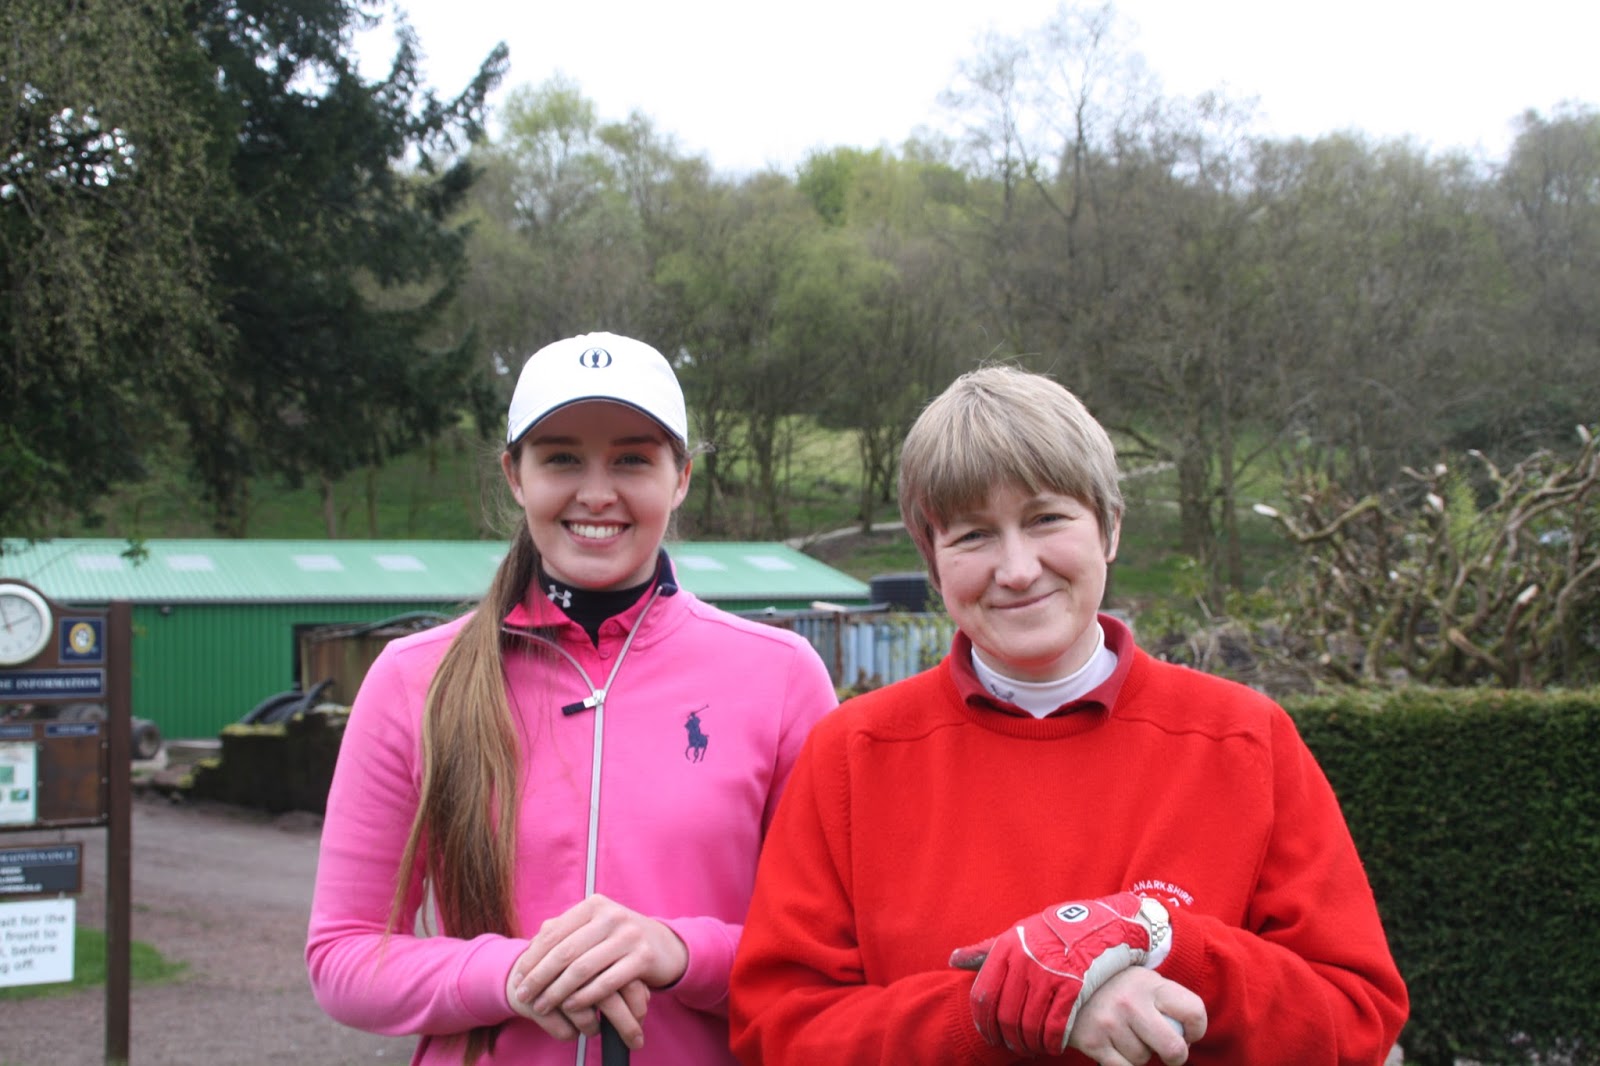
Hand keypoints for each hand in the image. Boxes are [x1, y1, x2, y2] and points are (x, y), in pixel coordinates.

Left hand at [506, 894, 688, 1049]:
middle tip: (524, 997)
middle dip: (539, 978)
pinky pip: (606, 982)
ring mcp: (629, 935)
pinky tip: (570, 1007)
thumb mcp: (594, 928)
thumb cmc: (618, 940)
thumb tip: (530, 947)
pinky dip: (584, 997)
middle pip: (564, 952)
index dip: (532, 959)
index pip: (554, 933)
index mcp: (594, 905)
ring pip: (582, 968)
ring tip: (542, 1006)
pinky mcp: (643, 957)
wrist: (664, 946)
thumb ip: (565, 933)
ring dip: (557, 992)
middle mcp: (611, 915)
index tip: (517, 979)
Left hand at [949, 892, 1168, 1056]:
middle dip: (1007, 1038)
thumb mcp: (1019, 933)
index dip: (984, 1022)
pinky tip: (1053, 1046)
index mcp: (1007, 947)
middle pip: (1005, 1015)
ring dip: (1029, 1043)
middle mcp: (1024, 959)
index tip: (990, 1036)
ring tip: (1032, 1048)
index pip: (984, 995)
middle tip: (1014, 1047)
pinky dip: (1052, 1042)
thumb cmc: (1056, 931)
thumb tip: (953, 959)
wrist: (1104, 923)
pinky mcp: (1074, 986)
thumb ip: (986, 949)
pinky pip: (1056, 1026)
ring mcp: (1049, 973)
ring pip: (1029, 1023)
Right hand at [1067, 965, 1205, 1065]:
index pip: (1194, 1012)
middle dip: (1174, 1056)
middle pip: (1174, 1049)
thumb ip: (1166, 1003)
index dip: (1197, 1029)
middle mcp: (1131, 1002)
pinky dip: (1122, 1063)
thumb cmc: (1117, 987)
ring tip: (1124, 1033)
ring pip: (1143, 1059)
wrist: (1066, 980)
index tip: (1187, 1032)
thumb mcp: (1144, 981)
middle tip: (1166, 1050)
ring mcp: (1110, 1023)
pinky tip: (1114, 1046)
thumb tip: (1185, 1038)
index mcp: (1150, 984)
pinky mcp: (1093, 1042)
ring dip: (1138, 1053)